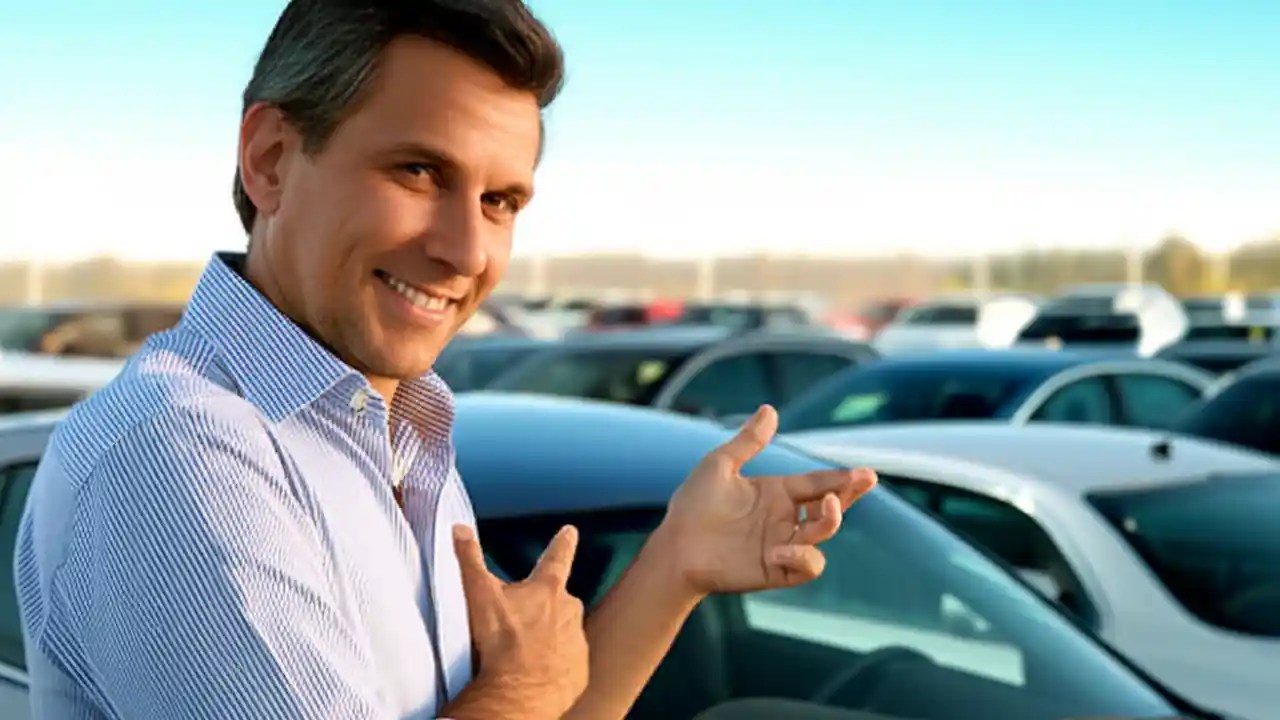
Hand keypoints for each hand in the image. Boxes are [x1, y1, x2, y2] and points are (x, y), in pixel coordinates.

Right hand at [447, 525, 588, 719]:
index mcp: (548, 589)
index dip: (563, 543)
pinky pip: (568, 664)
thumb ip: (469, 558)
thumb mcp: (479, 594)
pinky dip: (554, 665)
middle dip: (544, 607)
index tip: (570, 532)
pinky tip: (534, 672)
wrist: (519, 694)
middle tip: (520, 622)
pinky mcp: (579, 670)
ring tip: (522, 652)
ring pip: (564, 633)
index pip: (557, 557)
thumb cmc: (500, 643)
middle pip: (559, 600)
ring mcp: (577, 642)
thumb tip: (460, 529)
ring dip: (548, 638)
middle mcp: (570, 611)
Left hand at [662, 404, 876, 594]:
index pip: (817, 483)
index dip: (842, 478)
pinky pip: (806, 567)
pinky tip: (781, 549)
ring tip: (827, 506)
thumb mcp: (719, 465)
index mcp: (777, 494)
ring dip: (831, 522)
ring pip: (822, 535)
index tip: (865, 473)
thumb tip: (770, 409)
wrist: (674, 547)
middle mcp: (785, 519)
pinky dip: (803, 558)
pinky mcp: (775, 569)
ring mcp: (782, 545)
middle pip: (830, 508)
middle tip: (862, 480)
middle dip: (849, 495)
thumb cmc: (692, 506)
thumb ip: (748, 441)